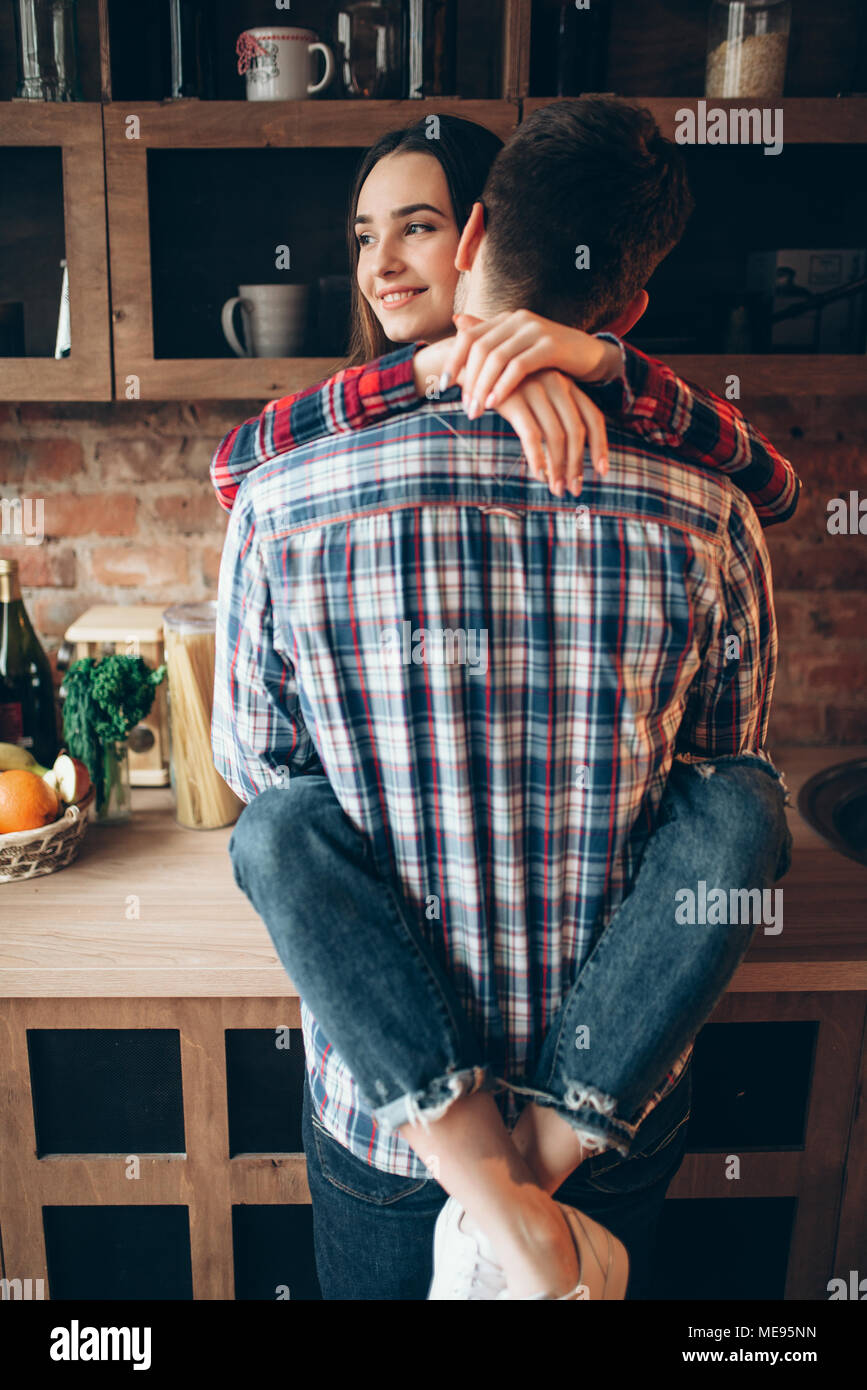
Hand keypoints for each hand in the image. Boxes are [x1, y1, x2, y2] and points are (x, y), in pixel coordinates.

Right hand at [412, 334, 607, 496]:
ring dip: (558, 467)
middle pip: (577, 431)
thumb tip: (565, 456)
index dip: (601, 446)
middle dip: (577, 464)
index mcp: (566, 383)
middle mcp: (556, 384)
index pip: (593, 417)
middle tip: (574, 490)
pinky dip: (537, 457)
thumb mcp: (532, 396)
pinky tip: (538, 473)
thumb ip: (550, 416)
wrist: (466, 360)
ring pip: (557, 436)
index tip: (603, 473)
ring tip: (555, 488)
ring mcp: (535, 389)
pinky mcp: (514, 398)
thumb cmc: (502, 385)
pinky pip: (532, 434)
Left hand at [443, 309, 621, 427]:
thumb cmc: (550, 357)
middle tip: (464, 406)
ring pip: (496, 358)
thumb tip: (457, 321)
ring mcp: (534, 330)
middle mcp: (518, 320)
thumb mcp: (517, 348)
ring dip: (482, 386)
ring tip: (476, 410)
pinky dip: (504, 386)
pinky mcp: (550, 346)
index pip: (469, 336)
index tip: (443, 386)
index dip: (453, 360)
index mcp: (506, 320)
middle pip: (479, 348)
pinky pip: (519, 367)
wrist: (590, 356)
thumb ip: (489, 336)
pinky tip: (495, 403)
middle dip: (468, 379)